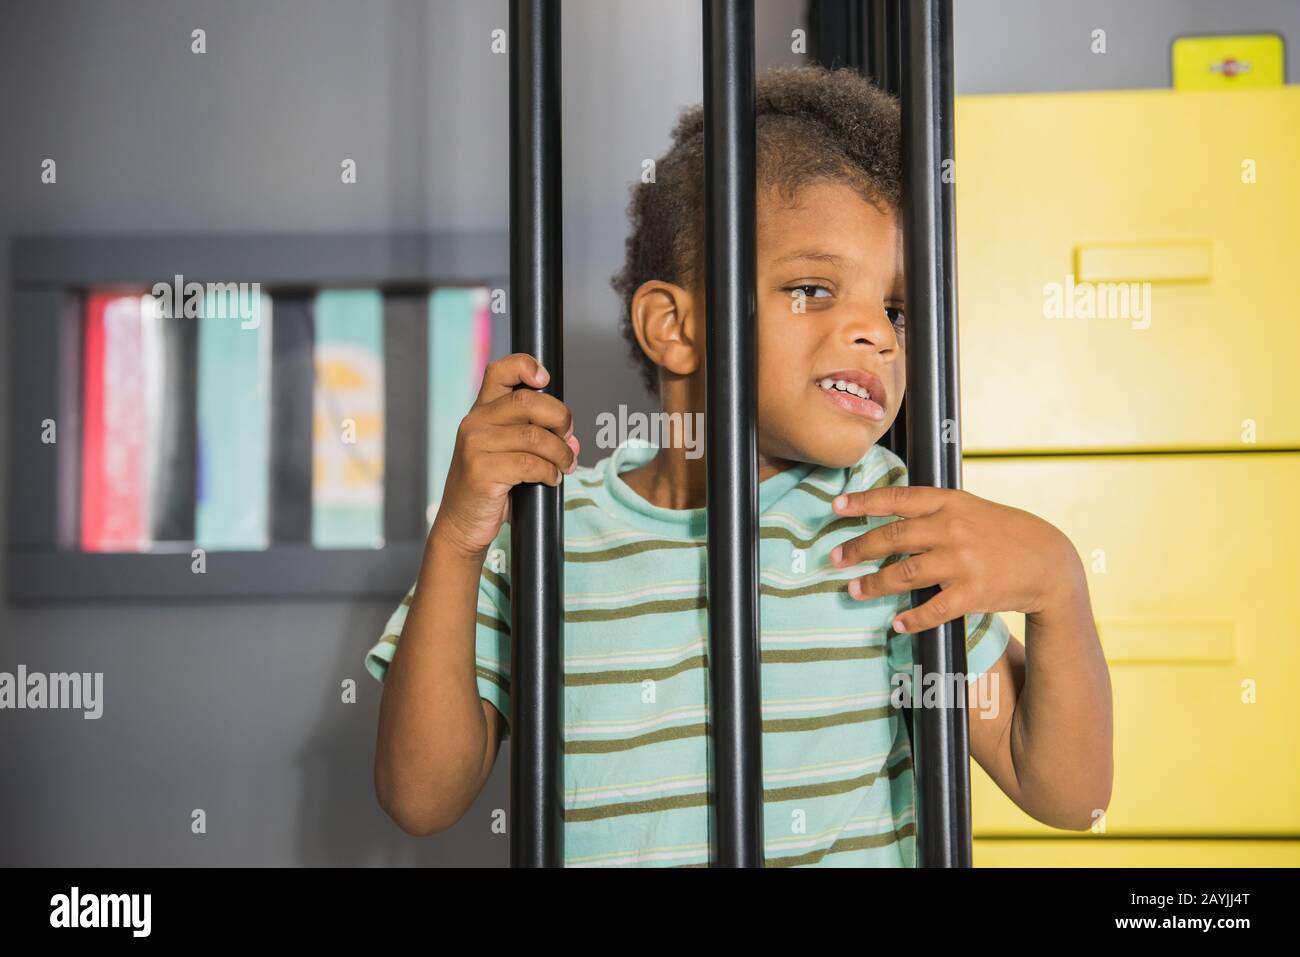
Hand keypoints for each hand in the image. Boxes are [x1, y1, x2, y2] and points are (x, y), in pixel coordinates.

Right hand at [433, 353, 578, 559]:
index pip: (499, 371)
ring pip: (536, 436)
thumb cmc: (490, 489)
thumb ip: (538, 440)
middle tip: (568, 437)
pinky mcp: (481, 471)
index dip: (525, 365)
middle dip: (560, 418)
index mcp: (481, 412)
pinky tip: (551, 479)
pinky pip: (530, 464)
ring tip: (566, 466)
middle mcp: (475, 423)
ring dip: (561, 453)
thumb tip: (572, 439)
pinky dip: (550, 472)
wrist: (461, 525)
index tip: (545, 378)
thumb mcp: (510, 455)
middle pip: (529, 401)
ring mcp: (475, 446)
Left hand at [828, 485, 1083, 633]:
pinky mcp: (973, 592)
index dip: (864, 501)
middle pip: (893, 537)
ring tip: (853, 591)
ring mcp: (962, 561)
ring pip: (905, 573)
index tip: (836, 506)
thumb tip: (890, 513)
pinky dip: (912, 619)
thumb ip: (934, 510)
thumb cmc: (1003, 533)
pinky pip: (932, 608)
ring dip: (874, 584)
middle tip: (834, 558)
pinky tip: (897, 623)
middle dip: (858, 548)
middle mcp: (953, 528)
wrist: (1049, 561)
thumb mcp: (970, 508)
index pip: (899, 498)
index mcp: (950, 502)